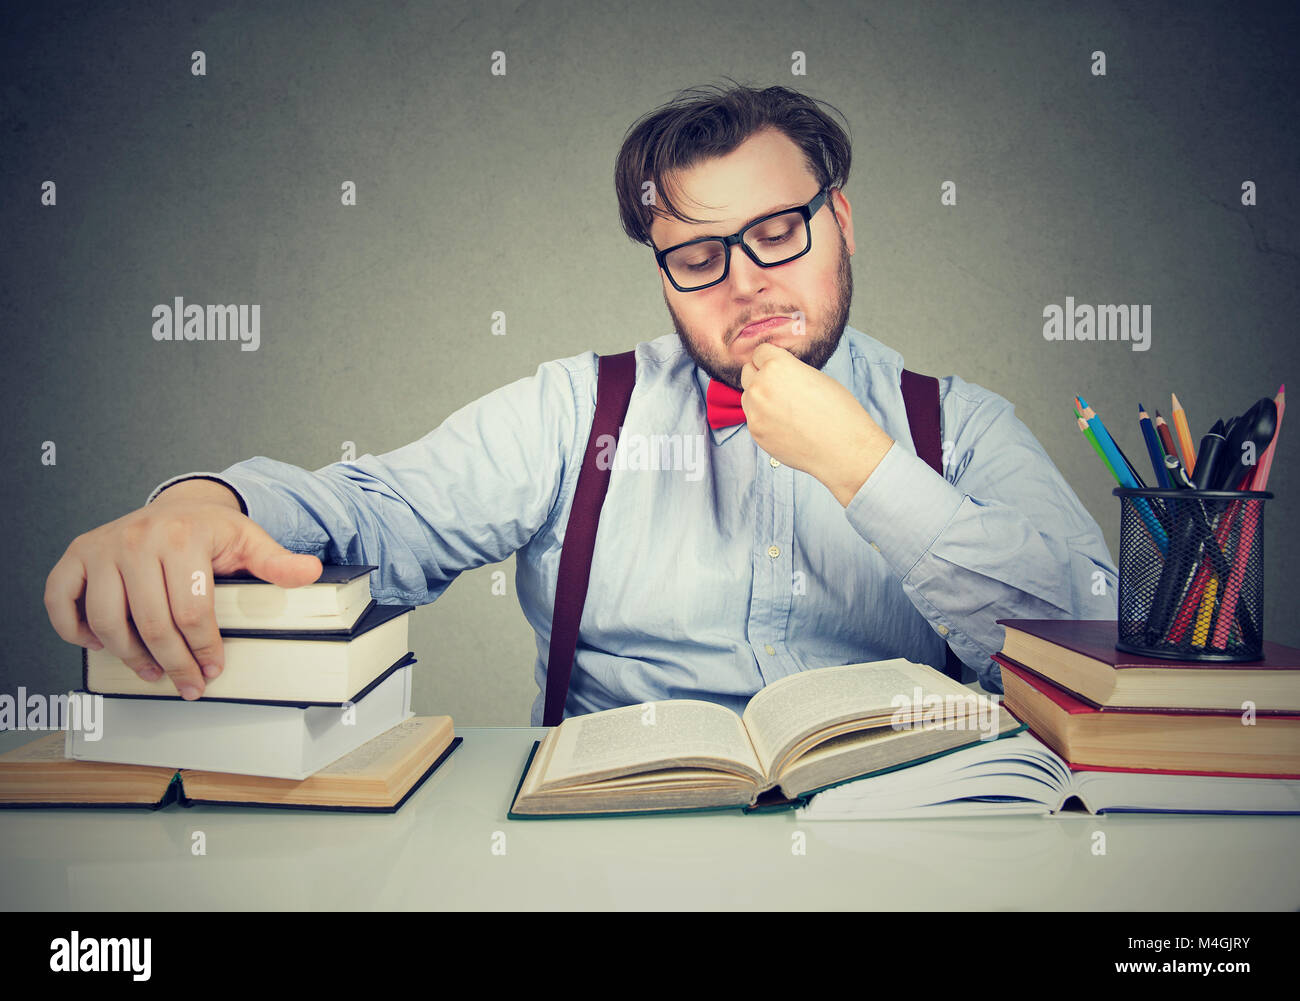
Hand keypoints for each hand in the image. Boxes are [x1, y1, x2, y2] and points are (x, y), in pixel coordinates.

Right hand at [44, 482, 321, 698]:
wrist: (180, 505)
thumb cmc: (213, 531)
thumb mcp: (251, 541)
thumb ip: (276, 562)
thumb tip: (308, 573)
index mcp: (183, 536)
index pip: (192, 611)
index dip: (204, 650)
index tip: (212, 671)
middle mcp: (137, 539)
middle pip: (152, 622)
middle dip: (173, 664)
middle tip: (188, 685)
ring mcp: (103, 548)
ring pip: (109, 621)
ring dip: (131, 657)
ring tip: (154, 673)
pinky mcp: (77, 556)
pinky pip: (61, 600)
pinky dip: (74, 628)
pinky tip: (99, 643)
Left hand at [739, 341, 893, 505]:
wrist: (843, 448)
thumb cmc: (838, 411)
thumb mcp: (815, 377)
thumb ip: (790, 371)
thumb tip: (777, 373)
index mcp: (777, 366)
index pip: (759, 352)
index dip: (769, 359)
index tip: (775, 366)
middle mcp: (761, 386)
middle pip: (748, 372)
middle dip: (761, 376)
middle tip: (779, 387)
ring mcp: (755, 411)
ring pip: (747, 396)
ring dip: (759, 398)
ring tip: (785, 409)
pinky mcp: (755, 432)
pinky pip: (753, 418)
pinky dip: (764, 419)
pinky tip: (785, 425)